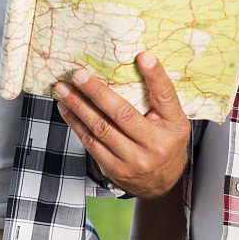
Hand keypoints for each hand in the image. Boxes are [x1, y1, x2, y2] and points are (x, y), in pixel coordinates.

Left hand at [52, 51, 190, 197]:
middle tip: (79, 74)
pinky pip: (91, 143)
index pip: (166, 97)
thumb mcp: (172, 120)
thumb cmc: (165, 142)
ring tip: (63, 89)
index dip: (155, 75)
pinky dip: (76, 123)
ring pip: (101, 129)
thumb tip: (140, 60)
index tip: (143, 56)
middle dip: (97, 92)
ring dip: (78, 106)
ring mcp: (133, 160)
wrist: (161, 183)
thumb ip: (159, 97)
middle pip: (122, 114)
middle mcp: (155, 145)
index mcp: (174, 127)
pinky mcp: (114, 168)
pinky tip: (66, 108)